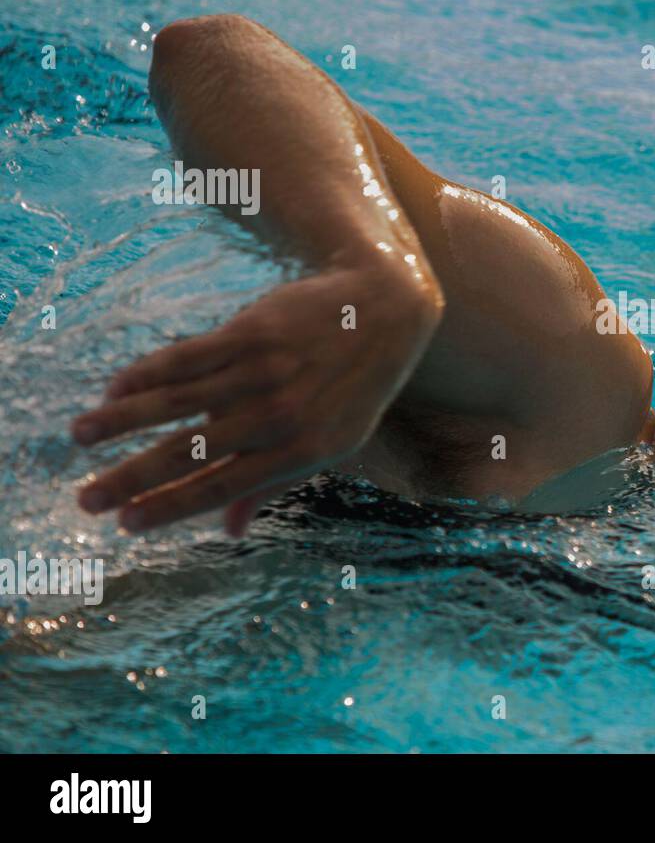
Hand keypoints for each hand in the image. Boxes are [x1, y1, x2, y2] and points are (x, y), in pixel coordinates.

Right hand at [72, 259, 441, 535]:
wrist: (383, 312)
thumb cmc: (353, 388)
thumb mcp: (331, 443)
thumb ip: (276, 484)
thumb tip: (229, 531)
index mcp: (302, 450)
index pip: (222, 486)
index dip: (171, 507)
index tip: (127, 524)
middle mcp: (280, 414)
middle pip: (190, 452)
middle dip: (131, 480)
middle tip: (85, 501)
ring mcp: (262, 371)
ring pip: (176, 402)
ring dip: (121, 421)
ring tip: (80, 437)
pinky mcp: (249, 333)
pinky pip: (185, 357)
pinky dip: (145, 374)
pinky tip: (114, 390)